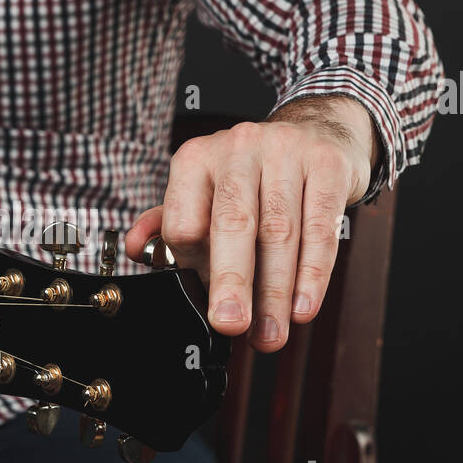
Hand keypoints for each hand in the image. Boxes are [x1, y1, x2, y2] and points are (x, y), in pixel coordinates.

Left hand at [126, 96, 379, 352]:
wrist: (315, 130)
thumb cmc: (253, 174)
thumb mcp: (204, 192)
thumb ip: (170, 224)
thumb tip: (135, 248)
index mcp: (197, 159)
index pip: (184, 220)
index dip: (189, 263)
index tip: (199, 298)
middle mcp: (238, 149)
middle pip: (233, 224)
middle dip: (231, 282)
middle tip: (230, 324)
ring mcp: (285, 152)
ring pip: (280, 232)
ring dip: (275, 292)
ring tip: (271, 332)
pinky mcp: (327, 165)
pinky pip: (320, 228)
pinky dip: (312, 274)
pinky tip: (303, 306)